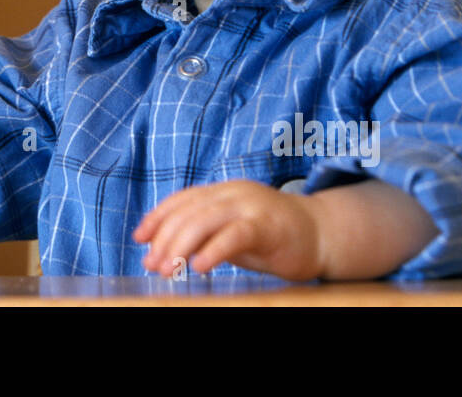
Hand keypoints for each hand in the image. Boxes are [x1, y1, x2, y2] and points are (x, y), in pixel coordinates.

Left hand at [132, 180, 322, 280]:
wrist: (322, 234)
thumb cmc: (274, 237)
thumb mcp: (232, 232)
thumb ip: (204, 236)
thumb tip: (164, 252)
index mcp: (222, 192)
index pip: (181, 199)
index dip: (157, 217)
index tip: (139, 238)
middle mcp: (233, 193)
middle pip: (188, 211)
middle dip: (164, 238)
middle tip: (153, 265)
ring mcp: (250, 206)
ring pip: (204, 220)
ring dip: (180, 246)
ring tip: (169, 269)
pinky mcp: (267, 225)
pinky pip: (234, 235)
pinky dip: (213, 250)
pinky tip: (199, 267)